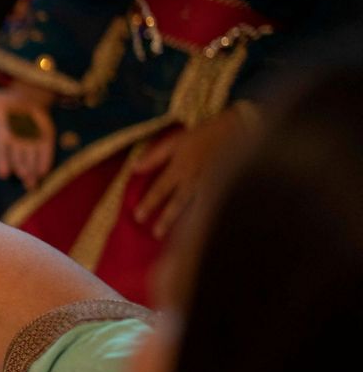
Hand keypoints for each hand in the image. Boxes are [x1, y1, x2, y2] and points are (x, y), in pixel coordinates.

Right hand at [0, 82, 56, 189]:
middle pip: (17, 159)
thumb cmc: (7, 101)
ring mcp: (30, 143)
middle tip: (23, 177)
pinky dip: (44, 161)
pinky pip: (45, 153)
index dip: (1, 162)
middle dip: (20, 168)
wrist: (28, 98)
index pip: (0, 151)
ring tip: (32, 181)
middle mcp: (15, 143)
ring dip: (32, 170)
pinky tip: (44, 171)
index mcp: (1, 135)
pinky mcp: (45, 140)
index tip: (3, 174)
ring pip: (30, 159)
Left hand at [132, 109, 245, 238]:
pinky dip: (203, 217)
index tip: (138, 216)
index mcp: (180, 167)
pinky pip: (210, 204)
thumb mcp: (175, 141)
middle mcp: (194, 179)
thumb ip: (155, 156)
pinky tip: (199, 228)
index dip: (149, 203)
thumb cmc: (203, 135)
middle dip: (166, 219)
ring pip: (195, 207)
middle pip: (178, 203)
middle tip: (156, 234)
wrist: (237, 131)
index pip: (161, 189)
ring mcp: (210, 185)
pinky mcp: (223, 187)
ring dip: (186, 223)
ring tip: (178, 239)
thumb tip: (135, 168)